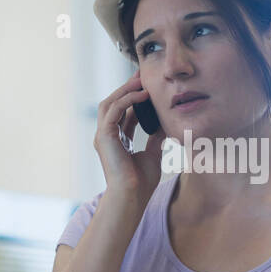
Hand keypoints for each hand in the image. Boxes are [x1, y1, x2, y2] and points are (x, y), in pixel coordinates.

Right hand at [93, 70, 166, 201]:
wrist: (132, 197)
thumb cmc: (141, 183)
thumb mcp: (153, 153)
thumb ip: (157, 137)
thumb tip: (167, 122)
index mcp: (116, 139)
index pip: (124, 111)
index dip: (135, 97)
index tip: (148, 85)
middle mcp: (106, 135)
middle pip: (114, 102)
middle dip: (128, 87)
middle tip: (143, 74)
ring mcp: (102, 135)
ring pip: (110, 102)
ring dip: (125, 89)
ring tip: (142, 80)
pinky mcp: (103, 136)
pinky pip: (114, 109)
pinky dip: (127, 99)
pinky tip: (143, 94)